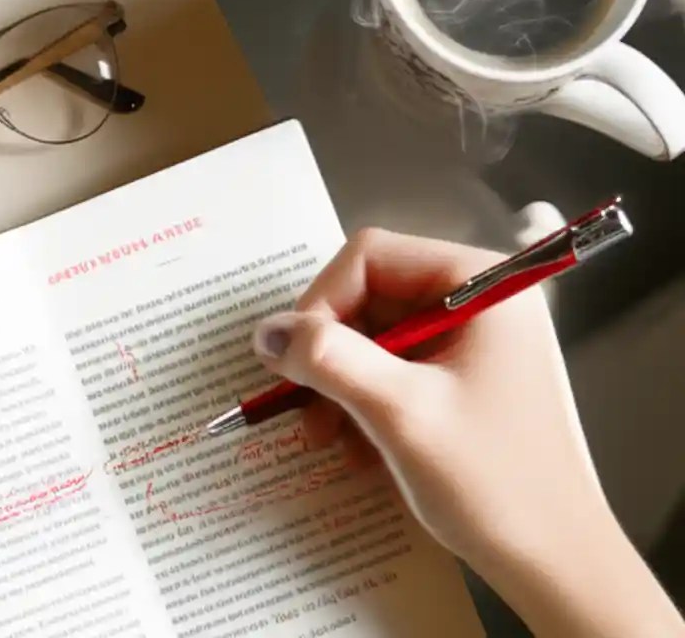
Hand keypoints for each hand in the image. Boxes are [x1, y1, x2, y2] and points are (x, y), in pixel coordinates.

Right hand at [251, 228, 682, 636]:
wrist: (555, 562)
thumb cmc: (491, 481)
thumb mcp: (399, 412)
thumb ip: (328, 359)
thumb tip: (264, 330)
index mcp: (481, 284)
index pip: (370, 257)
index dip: (322, 303)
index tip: (299, 362)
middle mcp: (479, 299)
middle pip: (368, 297)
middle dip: (330, 354)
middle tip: (307, 410)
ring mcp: (473, 341)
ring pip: (373, 338)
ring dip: (341, 386)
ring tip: (330, 440)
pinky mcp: (465, 379)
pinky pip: (394, 371)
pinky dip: (365, 405)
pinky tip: (360, 450)